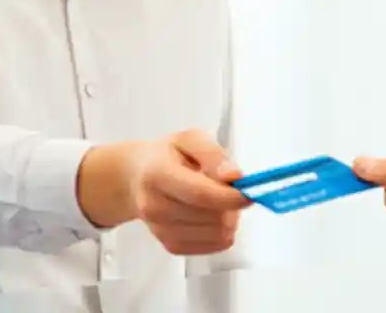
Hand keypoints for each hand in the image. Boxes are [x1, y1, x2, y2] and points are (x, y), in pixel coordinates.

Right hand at [79, 129, 250, 255]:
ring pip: (217, 234)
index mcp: (157, 174)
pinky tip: (211, 214)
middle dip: (230, 204)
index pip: (200, 194)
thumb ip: (213, 154)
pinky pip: (215, 245)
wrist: (137, 177)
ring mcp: (161, 230)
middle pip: (211, 216)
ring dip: (228, 218)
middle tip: (229, 189)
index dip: (229, 196)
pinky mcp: (171, 245)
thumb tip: (234, 176)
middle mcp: (154, 206)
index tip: (248, 192)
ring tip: (218, 200)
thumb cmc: (167, 156)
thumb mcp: (190, 139)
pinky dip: (221, 230)